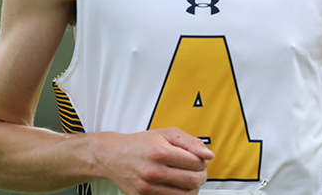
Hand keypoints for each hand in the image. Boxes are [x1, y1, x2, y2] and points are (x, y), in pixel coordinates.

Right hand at [93, 127, 213, 194]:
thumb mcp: (165, 133)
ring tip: (187, 178)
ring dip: (192, 187)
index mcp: (160, 152)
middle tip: (197, 171)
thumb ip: (190, 141)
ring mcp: (148, 187)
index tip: (200, 159)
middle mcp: (153, 171)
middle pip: (193, 180)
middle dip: (201, 175)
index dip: (203, 161)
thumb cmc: (140, 144)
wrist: (113, 155)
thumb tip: (208, 154)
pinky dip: (178, 194)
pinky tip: (176, 185)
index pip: (196, 162)